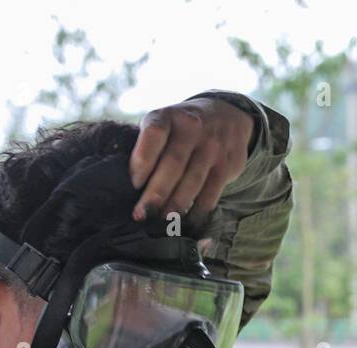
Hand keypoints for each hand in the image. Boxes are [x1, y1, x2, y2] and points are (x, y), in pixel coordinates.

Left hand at [129, 97, 254, 222]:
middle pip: (173, 164)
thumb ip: (148, 147)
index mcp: (169, 116)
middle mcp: (192, 128)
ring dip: (175, 206)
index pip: (155, 133)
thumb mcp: (165, 124)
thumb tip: (128, 187)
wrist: (228, 115)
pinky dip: (197, 213)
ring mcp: (212, 147)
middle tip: (141, 215)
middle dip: (155, 194)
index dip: (143, 159)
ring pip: (192, 182)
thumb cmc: (182, 129)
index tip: (134, 184)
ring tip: (161, 222)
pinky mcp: (227, 166)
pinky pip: (211, 194)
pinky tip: (184, 223)